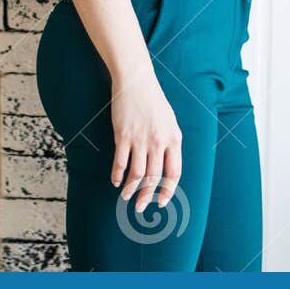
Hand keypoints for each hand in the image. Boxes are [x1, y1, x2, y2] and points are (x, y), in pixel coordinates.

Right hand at [109, 70, 181, 211]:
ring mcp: (140, 139)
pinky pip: (120, 162)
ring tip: (126, 196)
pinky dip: (117, 174)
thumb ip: (169, 143)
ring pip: (137, 174)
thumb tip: (165, 166)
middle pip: (154, 177)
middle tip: (140, 207)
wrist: (136, 81)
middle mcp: (159, 142)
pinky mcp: (123, 135)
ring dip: (131, 189)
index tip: (161, 201)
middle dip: (147, 196)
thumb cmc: (153, 101)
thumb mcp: (169, 122)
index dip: (167, 191)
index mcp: (174, 139)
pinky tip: (115, 181)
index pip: (174, 173)